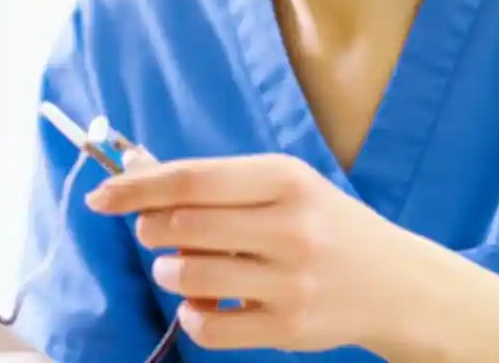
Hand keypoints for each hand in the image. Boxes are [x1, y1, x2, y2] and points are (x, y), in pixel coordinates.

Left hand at [85, 153, 429, 354]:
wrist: (397, 283)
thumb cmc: (326, 226)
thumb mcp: (284, 187)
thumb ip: (216, 183)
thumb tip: (135, 170)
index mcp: (286, 179)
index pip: (191, 180)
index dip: (136, 187)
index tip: (101, 196)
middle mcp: (290, 226)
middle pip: (182, 225)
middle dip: (152, 229)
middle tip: (159, 232)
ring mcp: (290, 281)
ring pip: (188, 275)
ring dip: (171, 272)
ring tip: (189, 268)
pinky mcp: (288, 328)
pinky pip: (207, 327)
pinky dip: (193, 316)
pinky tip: (207, 304)